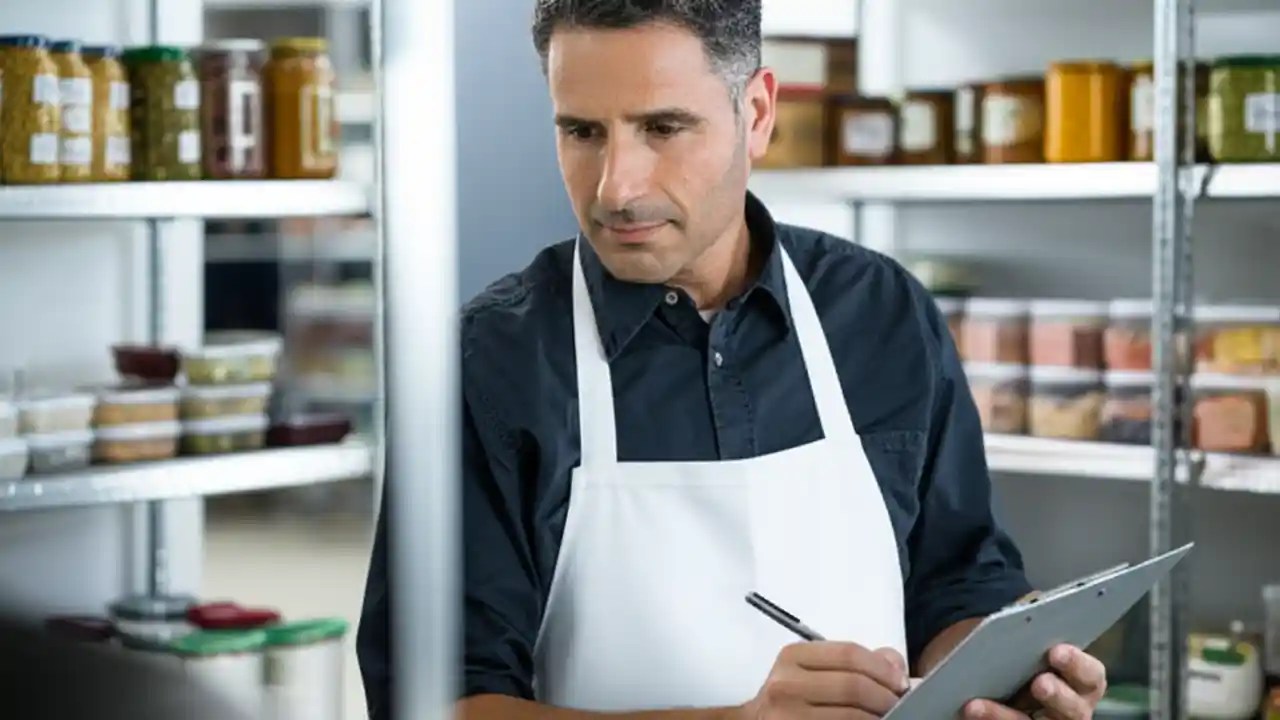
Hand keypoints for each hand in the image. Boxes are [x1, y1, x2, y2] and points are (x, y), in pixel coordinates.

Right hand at [739, 642, 909, 718]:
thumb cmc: (793, 695)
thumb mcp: (813, 669)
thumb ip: (853, 661)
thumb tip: (895, 666)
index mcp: (792, 657)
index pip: (849, 653)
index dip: (883, 667)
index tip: (901, 682)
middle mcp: (785, 685)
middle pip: (853, 685)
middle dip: (886, 696)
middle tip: (900, 704)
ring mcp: (787, 717)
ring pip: (852, 716)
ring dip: (880, 718)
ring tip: (891, 718)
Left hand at [962, 644, 1106, 719]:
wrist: (983, 679)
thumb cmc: (1011, 655)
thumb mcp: (1019, 641)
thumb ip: (1025, 633)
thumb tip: (1018, 616)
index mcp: (1080, 681)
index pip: (1091, 676)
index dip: (1078, 665)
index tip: (1056, 651)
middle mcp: (1071, 710)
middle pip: (1074, 711)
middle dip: (1058, 696)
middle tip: (1039, 684)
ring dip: (1006, 717)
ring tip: (976, 706)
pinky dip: (989, 718)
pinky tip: (967, 708)